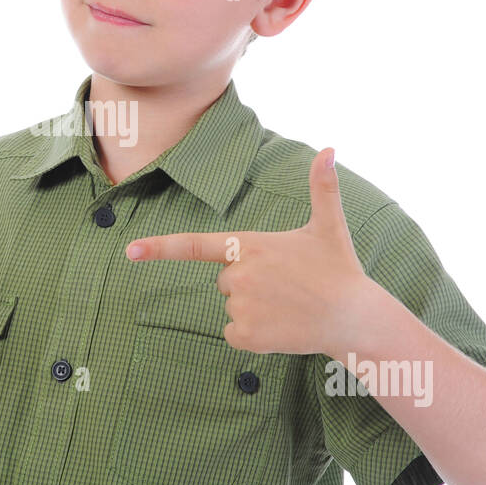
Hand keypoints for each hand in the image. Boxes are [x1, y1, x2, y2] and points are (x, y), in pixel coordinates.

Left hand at [124, 147, 370, 355]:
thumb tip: (331, 148)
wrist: (355, 318)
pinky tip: (281, 327)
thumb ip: (322, 186)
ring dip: (253, 308)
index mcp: (250, 245)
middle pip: (224, 279)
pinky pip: (233, 333)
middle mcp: (240, 275)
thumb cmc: (339, 269)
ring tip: (288, 304)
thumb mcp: (329, 225)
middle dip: (249, 282)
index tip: (130, 250)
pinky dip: (252, 334)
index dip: (160, 248)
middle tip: (285, 284)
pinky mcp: (247, 336)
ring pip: (231, 306)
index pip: (195, 245)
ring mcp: (242, 307)